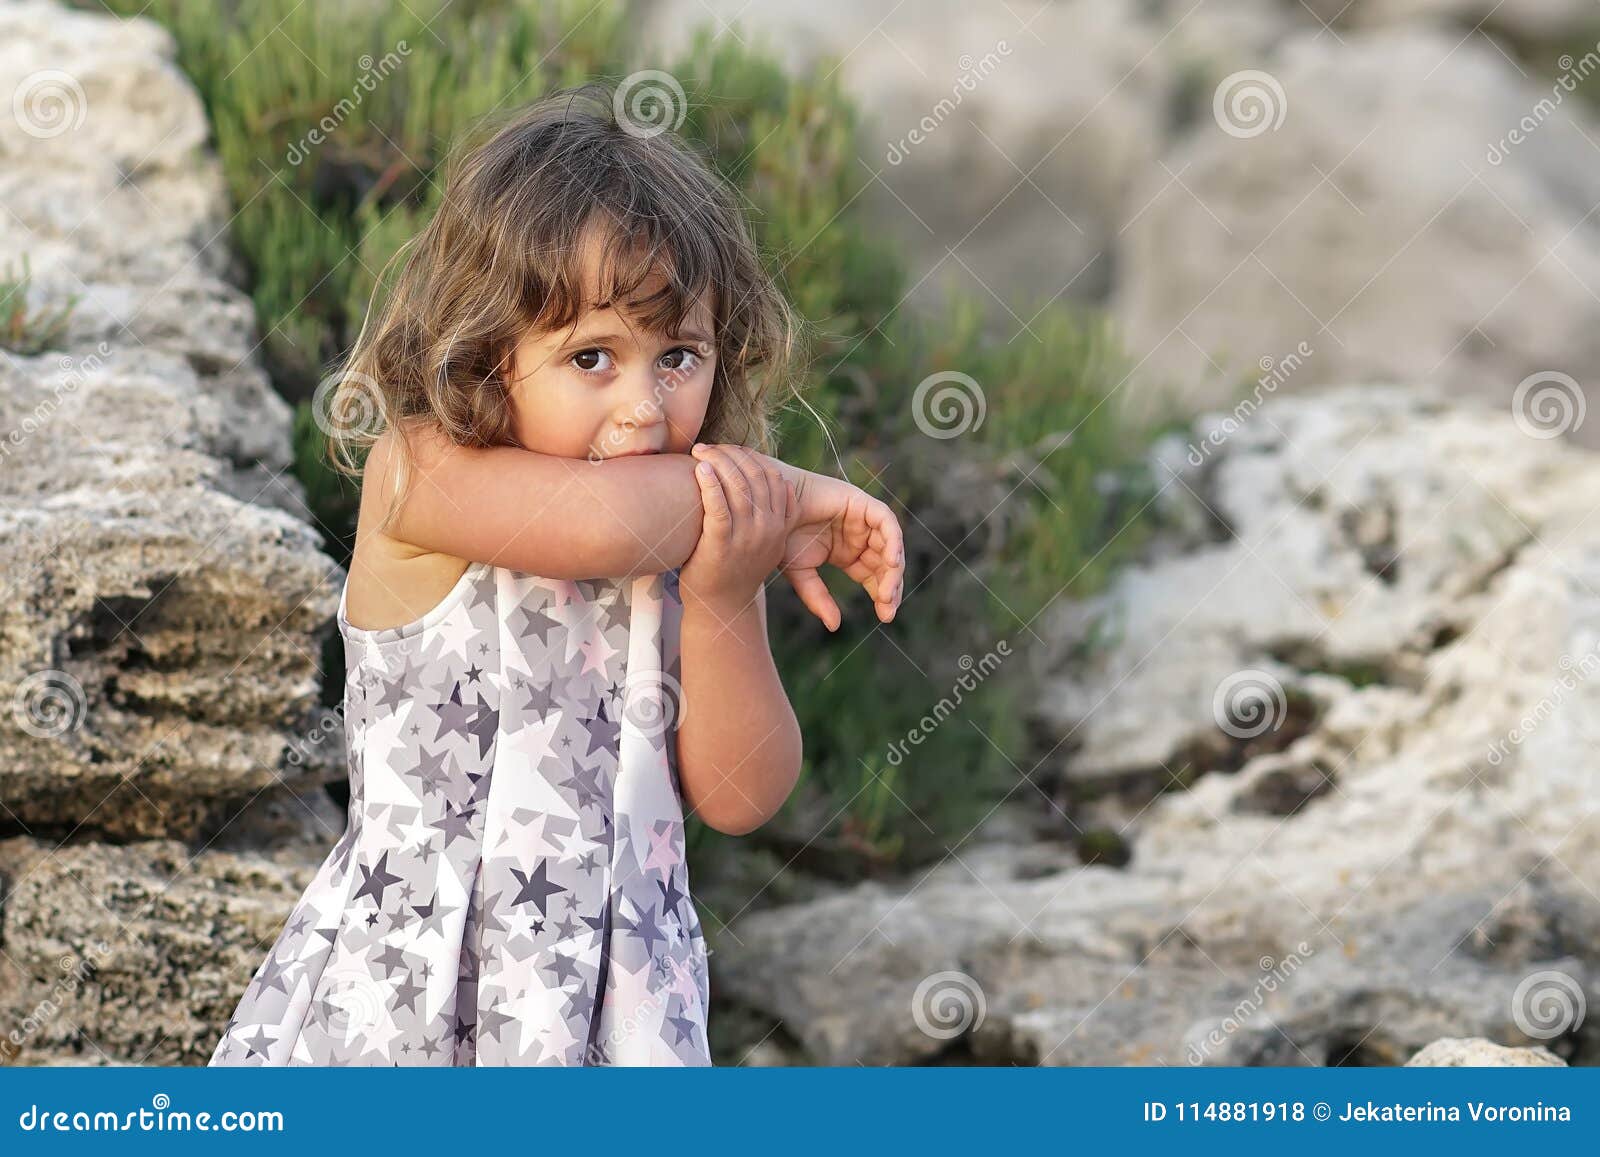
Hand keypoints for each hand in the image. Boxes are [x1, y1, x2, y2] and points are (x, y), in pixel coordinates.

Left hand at [678, 444, 795, 616]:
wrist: (721, 607)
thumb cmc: (736, 567)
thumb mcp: (765, 541)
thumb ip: (773, 513)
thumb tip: (781, 480)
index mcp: (779, 527)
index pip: (773, 479)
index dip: (751, 458)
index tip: (730, 448)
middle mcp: (767, 531)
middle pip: (755, 479)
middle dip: (731, 456)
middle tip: (708, 446)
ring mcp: (746, 539)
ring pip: (738, 488)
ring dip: (718, 463)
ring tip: (699, 451)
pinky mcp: (721, 546)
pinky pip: (718, 508)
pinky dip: (710, 484)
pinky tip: (700, 470)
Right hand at [723, 447, 904, 631]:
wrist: (766, 506)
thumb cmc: (779, 536)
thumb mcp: (800, 573)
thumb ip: (818, 598)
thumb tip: (835, 626)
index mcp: (848, 553)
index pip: (874, 577)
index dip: (882, 596)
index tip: (885, 617)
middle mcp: (859, 536)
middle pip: (886, 564)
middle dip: (891, 588)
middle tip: (888, 611)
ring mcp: (862, 519)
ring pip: (891, 546)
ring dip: (893, 571)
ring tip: (887, 594)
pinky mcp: (861, 502)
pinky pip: (886, 522)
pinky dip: (893, 541)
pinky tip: (890, 562)